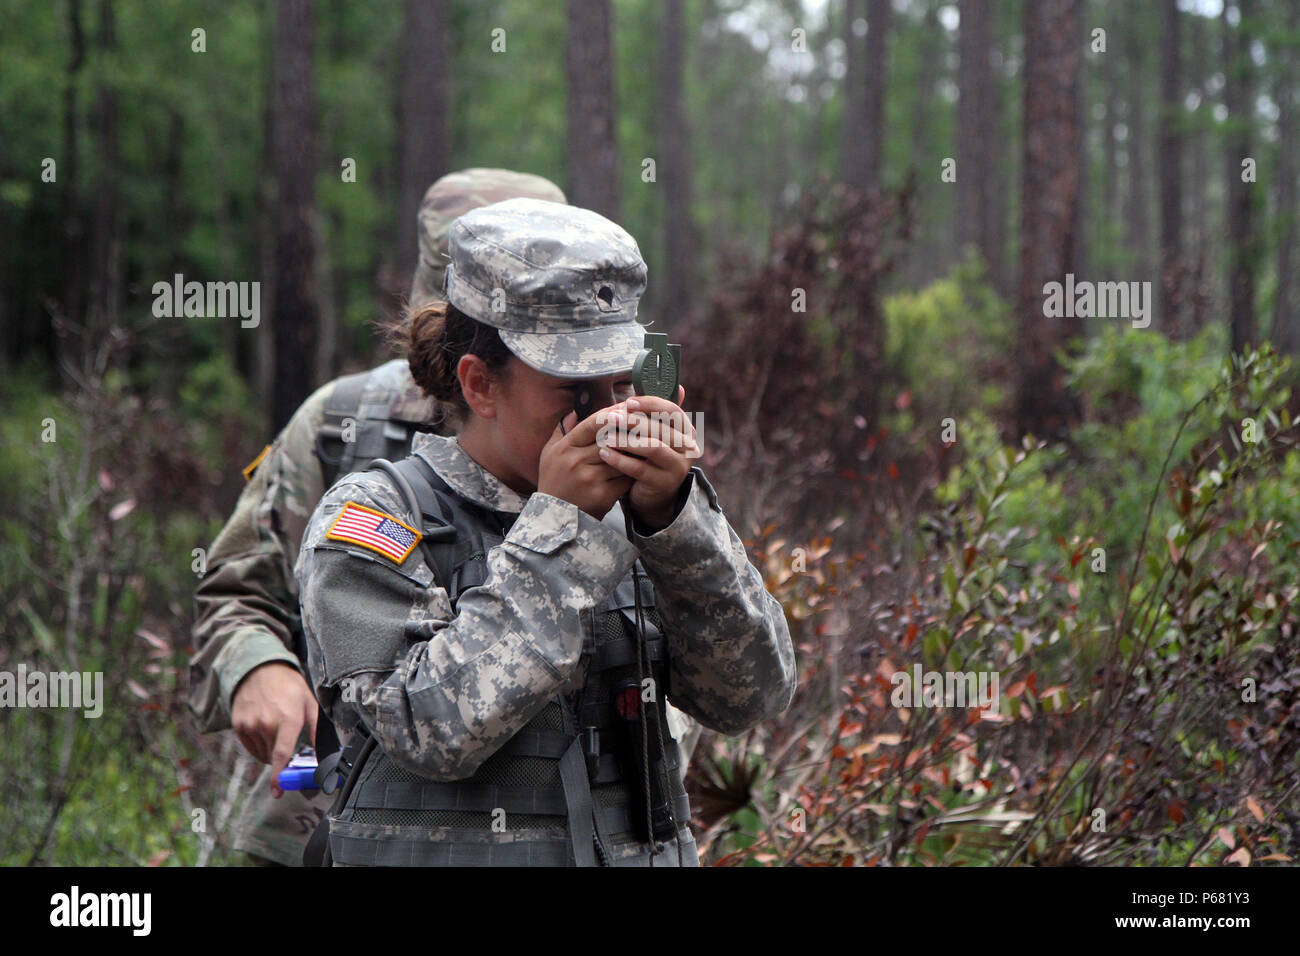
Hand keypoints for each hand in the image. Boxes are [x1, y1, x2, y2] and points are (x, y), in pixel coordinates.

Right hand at [231, 661, 317, 797]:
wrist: (260, 670)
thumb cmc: (289, 687)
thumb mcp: (310, 704)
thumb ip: (316, 731)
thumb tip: (322, 755)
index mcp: (288, 718)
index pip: (282, 754)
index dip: (279, 776)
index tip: (278, 792)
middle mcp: (266, 723)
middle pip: (273, 757)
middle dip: (283, 758)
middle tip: (289, 742)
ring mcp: (250, 724)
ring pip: (262, 753)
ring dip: (270, 750)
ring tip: (277, 728)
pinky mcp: (238, 725)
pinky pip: (250, 747)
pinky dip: (259, 744)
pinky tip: (265, 728)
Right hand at [538, 408, 635, 519]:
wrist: (554, 517)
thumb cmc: (553, 481)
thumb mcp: (550, 454)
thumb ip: (562, 431)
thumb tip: (575, 411)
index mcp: (566, 447)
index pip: (593, 423)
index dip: (612, 414)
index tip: (626, 409)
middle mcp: (577, 462)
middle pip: (611, 438)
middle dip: (630, 429)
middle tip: (646, 421)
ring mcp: (590, 479)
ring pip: (622, 458)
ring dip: (636, 450)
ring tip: (649, 441)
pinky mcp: (602, 496)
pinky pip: (625, 478)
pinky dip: (634, 471)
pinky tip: (642, 466)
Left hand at [596, 386, 697, 529]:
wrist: (652, 493)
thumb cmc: (649, 456)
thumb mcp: (653, 434)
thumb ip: (656, 413)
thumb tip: (676, 385)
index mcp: (686, 431)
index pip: (673, 411)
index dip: (651, 404)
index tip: (628, 402)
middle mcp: (688, 448)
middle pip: (661, 429)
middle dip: (633, 421)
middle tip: (610, 417)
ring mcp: (678, 467)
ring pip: (652, 448)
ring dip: (626, 440)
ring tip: (605, 436)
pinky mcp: (665, 484)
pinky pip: (640, 469)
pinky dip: (620, 460)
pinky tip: (605, 453)